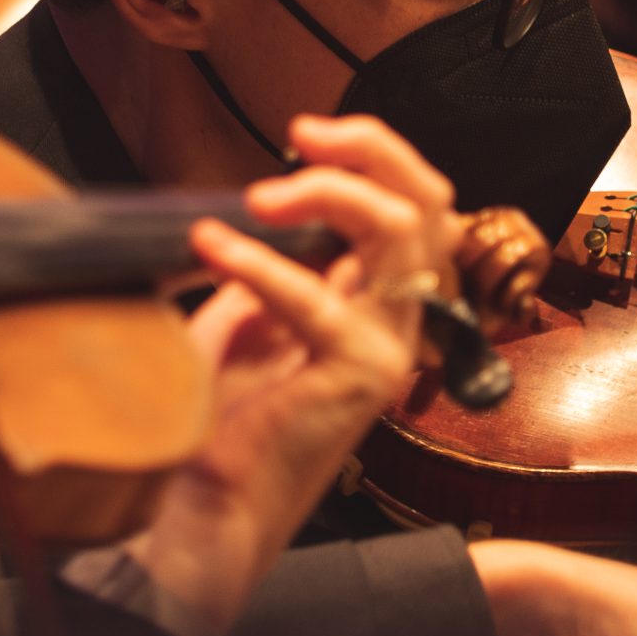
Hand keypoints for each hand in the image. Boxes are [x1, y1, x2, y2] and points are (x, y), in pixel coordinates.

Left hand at [126, 115, 457, 632]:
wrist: (206, 504)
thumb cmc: (222, 415)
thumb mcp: (244, 312)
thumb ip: (269, 258)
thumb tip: (257, 199)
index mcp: (380, 298)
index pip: (413, 201)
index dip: (371, 151)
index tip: (303, 132)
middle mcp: (400, 317)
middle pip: (429, 200)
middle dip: (372, 148)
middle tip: (302, 135)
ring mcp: (390, 346)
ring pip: (400, 228)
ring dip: (327, 193)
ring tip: (256, 198)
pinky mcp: (362, 375)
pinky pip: (318, 296)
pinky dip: (259, 262)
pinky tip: (212, 247)